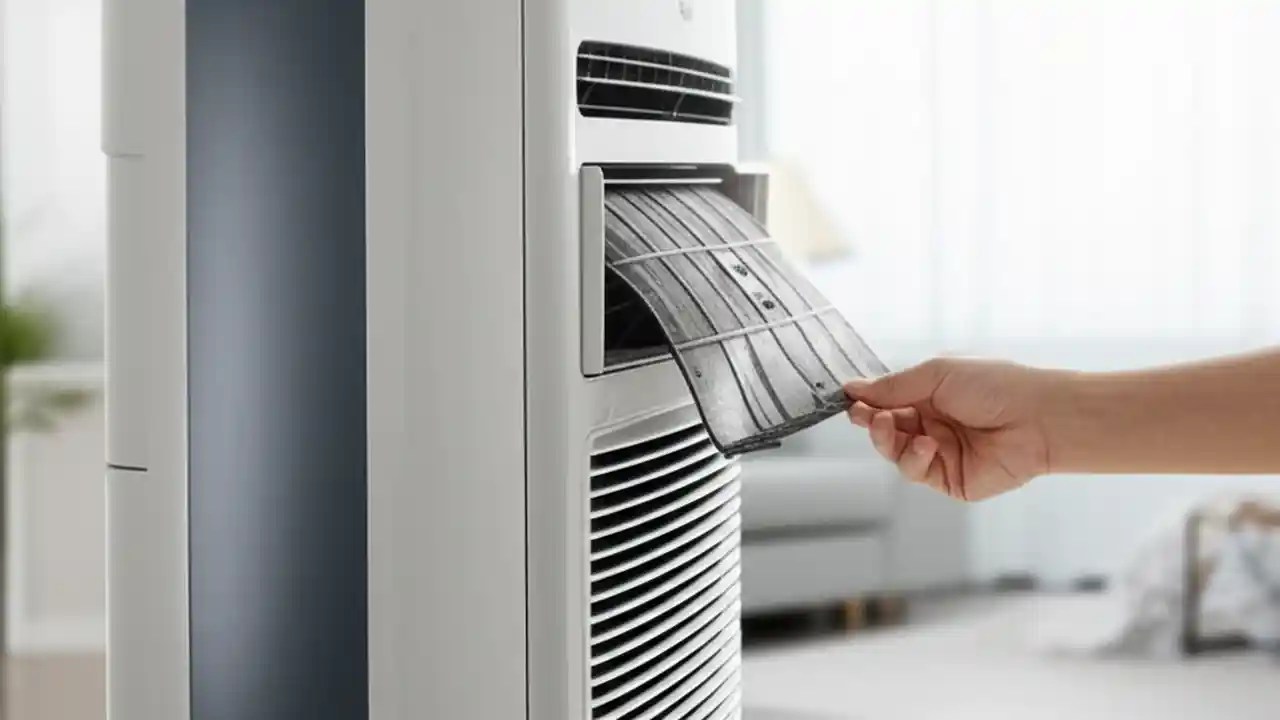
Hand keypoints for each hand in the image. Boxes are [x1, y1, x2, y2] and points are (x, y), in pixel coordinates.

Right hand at [844, 358, 1055, 501]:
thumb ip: (893, 386)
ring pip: (896, 454)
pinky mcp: (951, 480)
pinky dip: (914, 459)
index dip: (867, 404)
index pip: (887, 403)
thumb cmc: (995, 385)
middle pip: (886, 431)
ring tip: (894, 428)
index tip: (850, 401)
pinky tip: (927, 445)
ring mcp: (941, 454)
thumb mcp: (936, 374)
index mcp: (930, 396)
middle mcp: (933, 425)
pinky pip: (917, 473)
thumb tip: (853, 388)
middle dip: (873, 423)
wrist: (1038, 417)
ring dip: (888, 442)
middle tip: (865, 417)